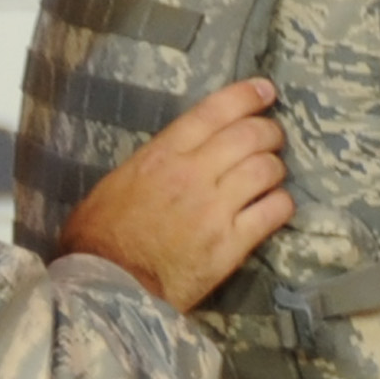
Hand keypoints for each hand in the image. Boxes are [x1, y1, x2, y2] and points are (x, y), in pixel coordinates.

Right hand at [57, 80, 294, 314]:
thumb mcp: (117, 183)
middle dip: (269, 133)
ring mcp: (215, 209)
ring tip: (272, 176)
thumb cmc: (99, 238)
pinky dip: (281, 204)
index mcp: (162, 155)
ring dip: (276, 169)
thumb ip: (153, 163)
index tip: (265, 90)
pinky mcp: (231, 245)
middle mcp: (193, 174)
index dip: (246, 96)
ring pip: (267, 170)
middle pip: (250, 136)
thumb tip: (177, 156)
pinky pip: (273, 212)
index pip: (213, 111)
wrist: (105, 288)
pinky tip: (276, 207)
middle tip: (272, 139)